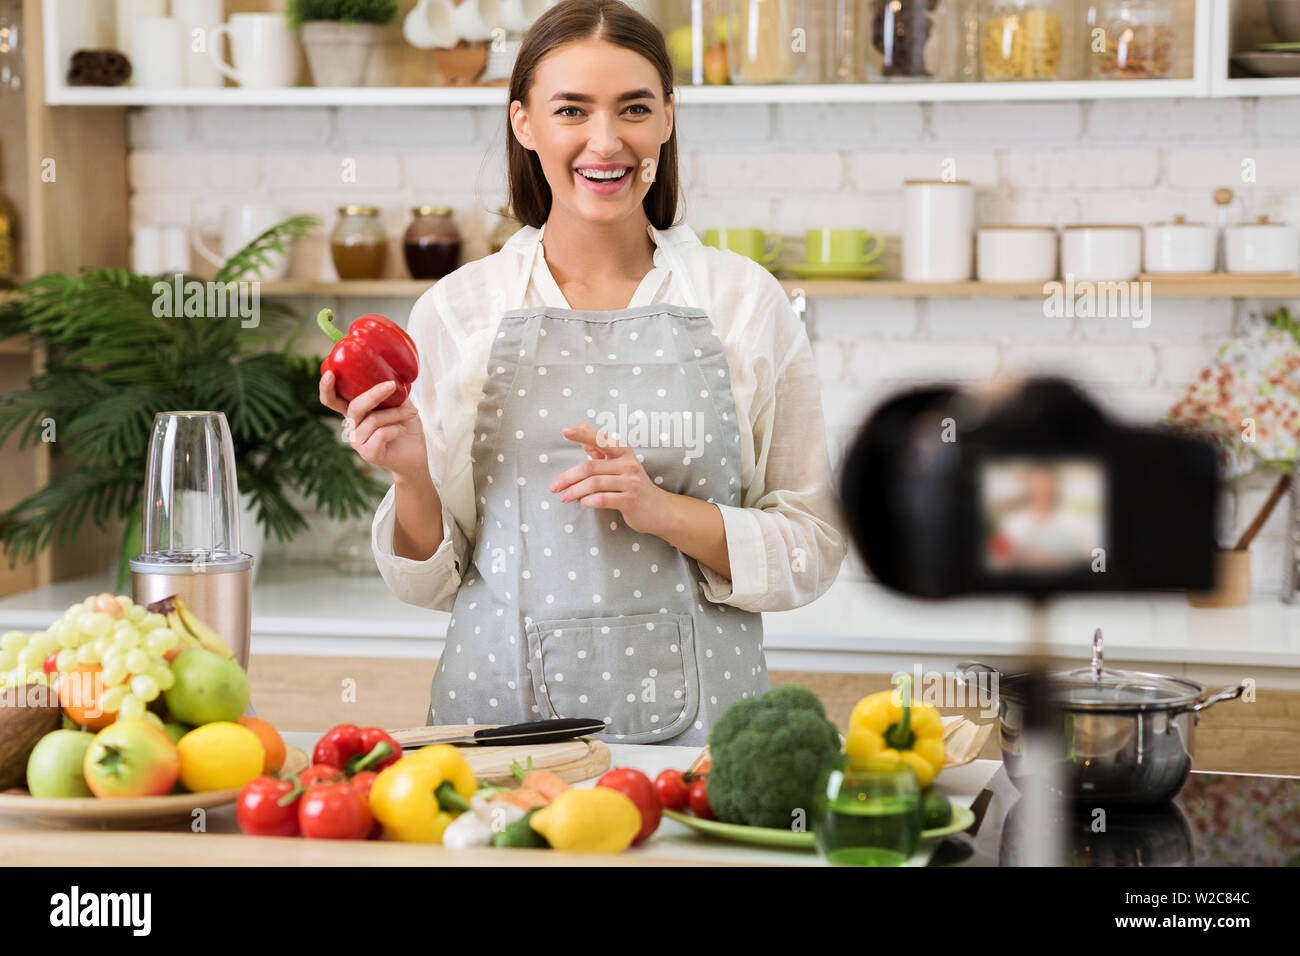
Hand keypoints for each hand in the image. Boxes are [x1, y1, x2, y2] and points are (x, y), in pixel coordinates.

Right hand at [319, 371, 428, 481]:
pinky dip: (396, 429)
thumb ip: (389, 389)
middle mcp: (351, 426)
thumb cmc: (405, 425)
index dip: (326, 388)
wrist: (417, 453)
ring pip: (373, 419)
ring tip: (411, 413)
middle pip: (354, 407)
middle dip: (373, 394)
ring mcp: (358, 441)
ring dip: (396, 413)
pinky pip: (381, 434)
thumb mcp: (399, 402)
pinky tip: (403, 430)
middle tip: (391, 385)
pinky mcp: (368, 453)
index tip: (330, 373)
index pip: (332, 400)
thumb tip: (390, 372)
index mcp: (355, 412)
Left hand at [550, 422, 672, 535]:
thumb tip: (581, 424)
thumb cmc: (632, 483)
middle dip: (568, 478)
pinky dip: (588, 501)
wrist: (658, 509)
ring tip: (563, 498)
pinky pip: (602, 499)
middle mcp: (628, 464)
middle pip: (590, 467)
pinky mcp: (631, 500)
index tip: (565, 431)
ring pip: (594, 484)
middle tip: (554, 487)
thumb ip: (598, 447)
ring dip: (574, 492)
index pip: (601, 440)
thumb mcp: (618, 463)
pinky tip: (582, 502)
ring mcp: (631, 482)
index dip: (583, 435)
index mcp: (624, 452)